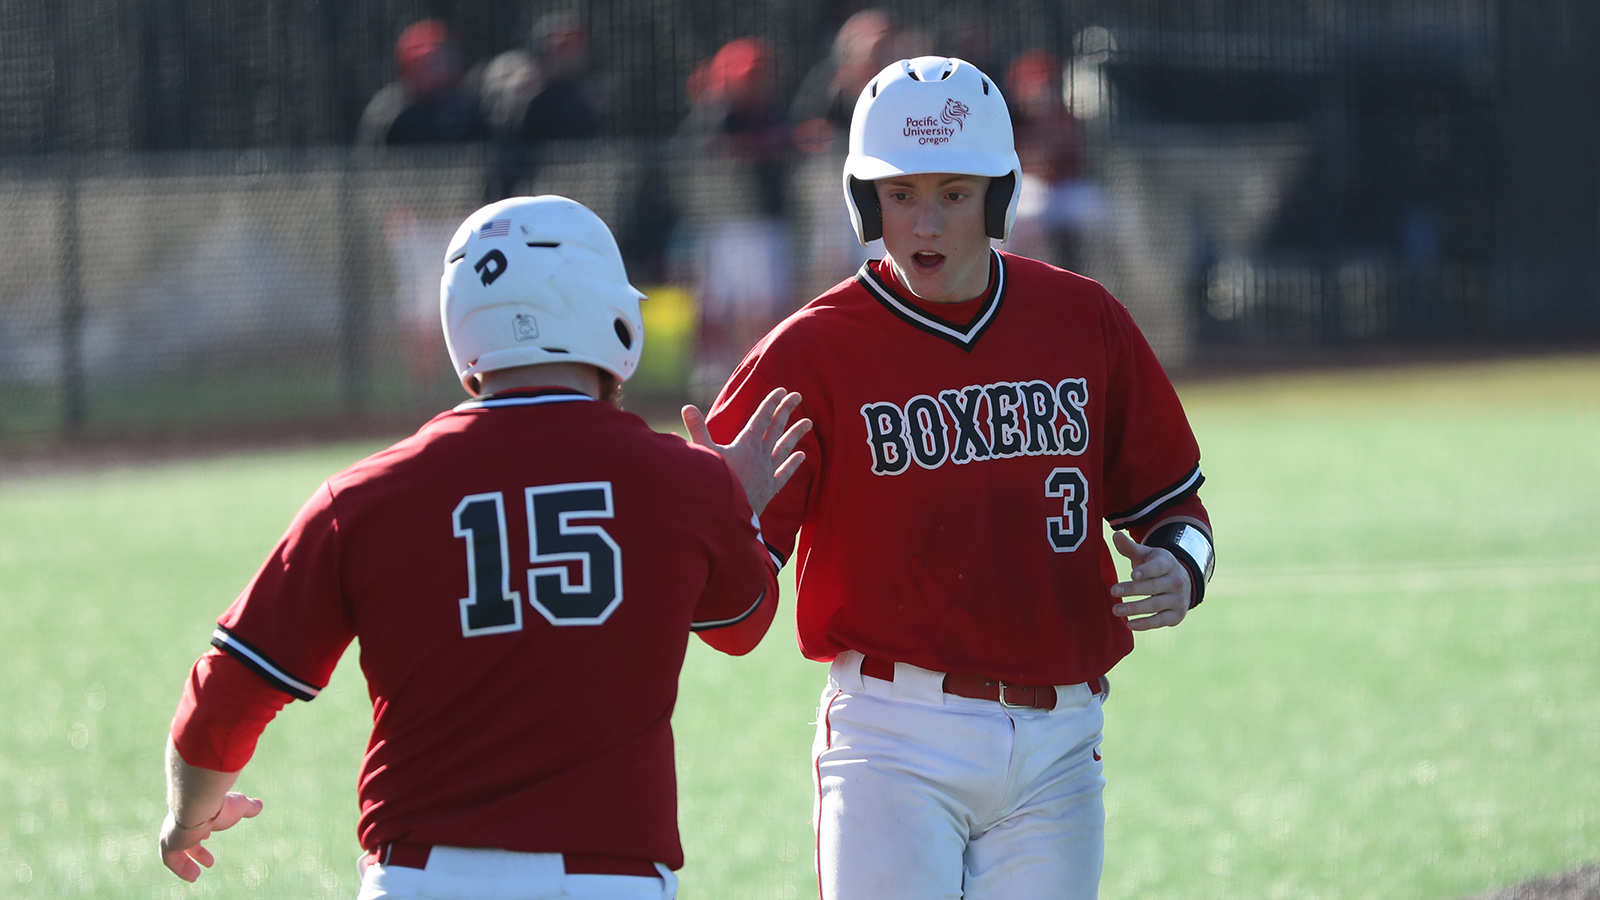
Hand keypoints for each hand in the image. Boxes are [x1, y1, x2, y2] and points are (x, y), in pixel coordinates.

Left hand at [159, 792, 262, 881]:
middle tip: (209, 861)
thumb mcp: (240, 806)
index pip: (197, 822)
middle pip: (186, 839)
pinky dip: (180, 869)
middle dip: (197, 851)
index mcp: (197, 811)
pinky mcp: (168, 844)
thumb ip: (248, 807)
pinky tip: (193, 876)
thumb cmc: (220, 804)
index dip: (203, 830)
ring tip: (196, 876)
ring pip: (176, 851)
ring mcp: (173, 833)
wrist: (199, 802)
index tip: (208, 836)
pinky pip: (170, 860)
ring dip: (186, 864)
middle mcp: (182, 822)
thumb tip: (259, 805)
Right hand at [682, 388, 811, 516]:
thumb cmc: (712, 483)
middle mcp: (761, 455)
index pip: (762, 418)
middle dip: (786, 410)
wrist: (726, 515)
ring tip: (808, 422)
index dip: (771, 403)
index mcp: (746, 444)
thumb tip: (687, 407)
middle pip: (776, 428)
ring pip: (786, 448)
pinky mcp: (770, 488)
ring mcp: (768, 471)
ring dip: (796, 434)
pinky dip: (793, 464)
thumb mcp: (702, 453)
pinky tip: (802, 456)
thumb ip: (697, 429)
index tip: (781, 391)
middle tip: (797, 396)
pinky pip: (785, 473)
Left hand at [1109, 531, 1192, 630]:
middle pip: (1154, 586)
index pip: (1157, 567)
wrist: (1180, 581)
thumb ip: (1130, 547)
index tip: (1133, 575)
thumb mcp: (1146, 555)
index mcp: (1168, 563)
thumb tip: (1115, 535)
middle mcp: (1176, 581)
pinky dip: (1145, 624)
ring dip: (1135, 608)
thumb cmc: (1156, 566)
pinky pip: (1160, 620)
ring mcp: (1178, 599)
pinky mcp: (1176, 615)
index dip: (1146, 571)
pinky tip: (1129, 624)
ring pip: (1156, 605)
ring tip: (1116, 610)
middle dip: (1133, 590)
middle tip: (1113, 591)